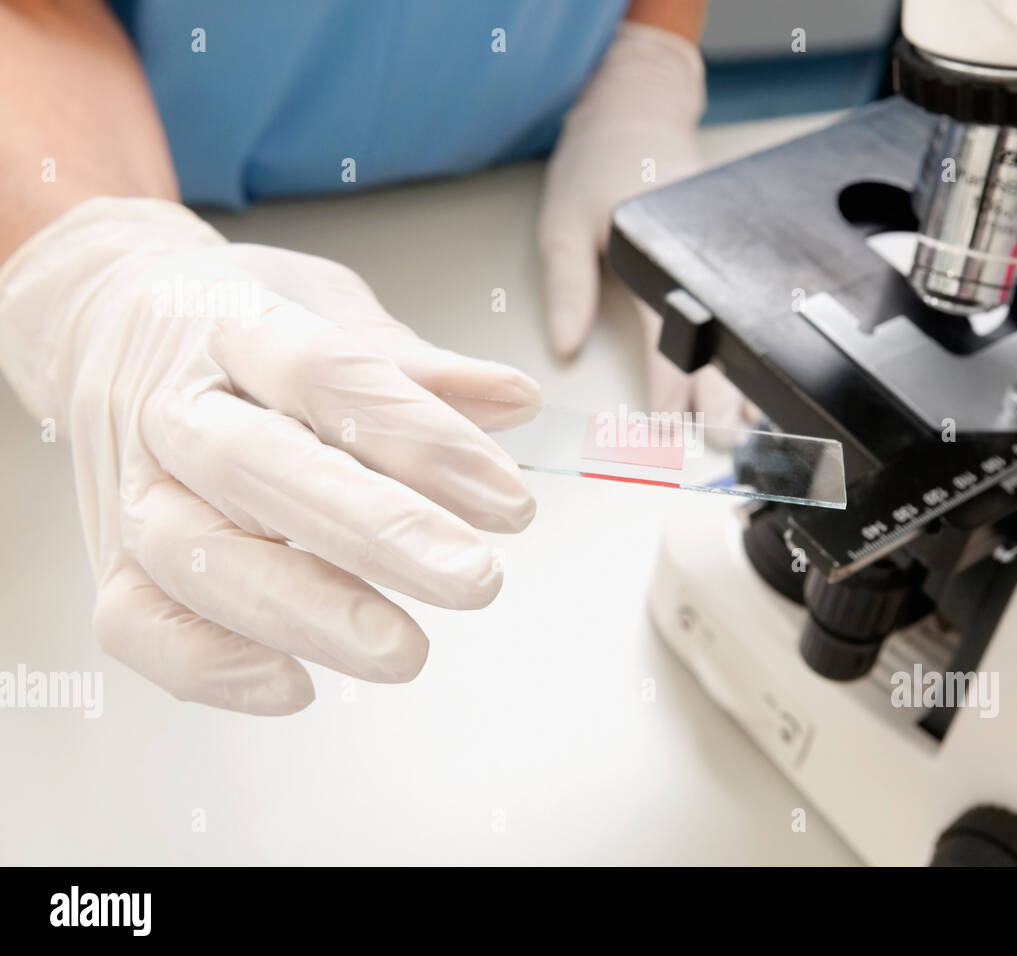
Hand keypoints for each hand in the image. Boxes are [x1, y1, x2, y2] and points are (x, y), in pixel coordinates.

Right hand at [0, 198, 539, 714]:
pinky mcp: (108, 555)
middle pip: (252, 466)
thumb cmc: (236, 324)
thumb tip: (518, 401)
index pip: (322, 372)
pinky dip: (208, 665)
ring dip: (302, 612)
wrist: (100, 319)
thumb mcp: (326, 304)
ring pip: (188, 553)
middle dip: (373, 533)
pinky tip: (296, 686)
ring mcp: (126, 481)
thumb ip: (417, 365)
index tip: (509, 502)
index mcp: (228, 319)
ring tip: (404, 654)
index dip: (419, 437)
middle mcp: (165, 400)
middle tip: (474, 582)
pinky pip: (132, 621)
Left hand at [538, 23, 757, 431]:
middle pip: (719, 344)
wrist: (638, 107)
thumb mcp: (563, 223)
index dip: (671, 390)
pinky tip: (753, 389)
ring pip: (741, 333)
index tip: (670, 427)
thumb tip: (565, 345)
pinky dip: (748, 356)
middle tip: (726, 443)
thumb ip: (567, 287)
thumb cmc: (599, 161)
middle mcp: (700, 258)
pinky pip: (742, 313)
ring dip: (745, 385)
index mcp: (659, 255)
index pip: (670, 340)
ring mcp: (723, 255)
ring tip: (751, 431)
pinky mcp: (729, 254)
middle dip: (723, 400)